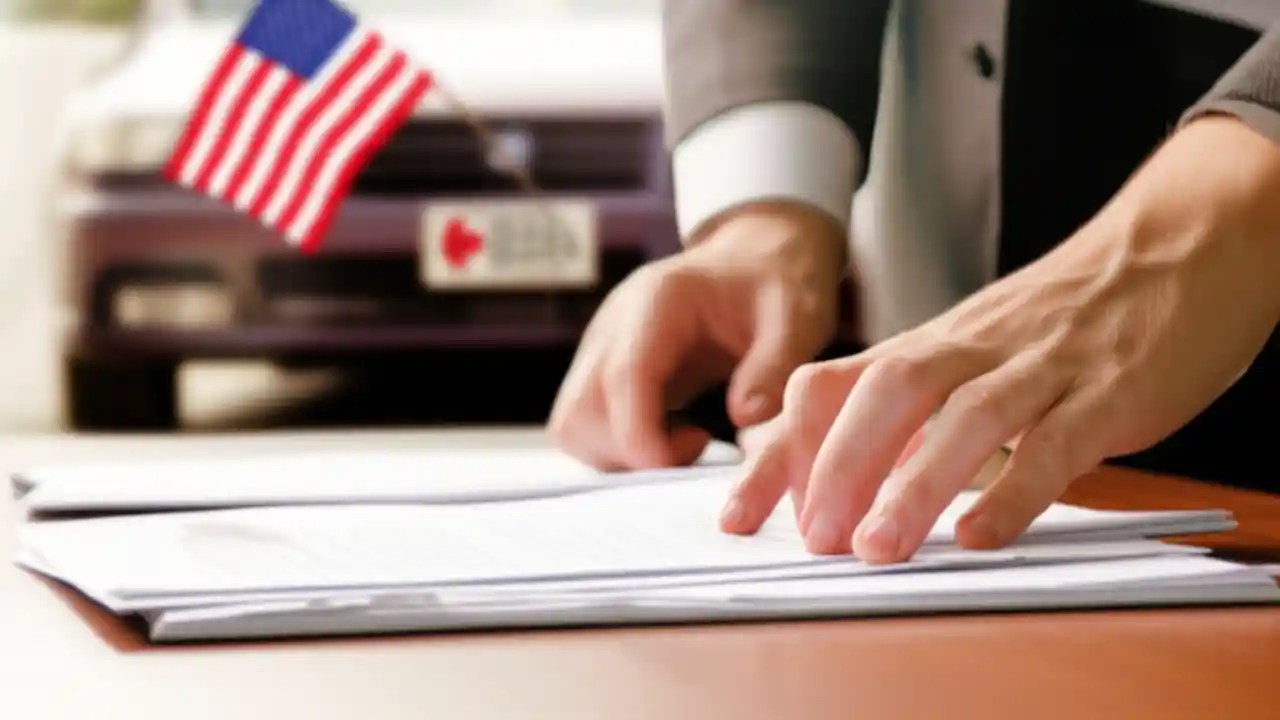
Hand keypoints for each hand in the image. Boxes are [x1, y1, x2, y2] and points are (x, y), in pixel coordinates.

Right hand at [550, 202, 846, 469]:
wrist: (753, 263)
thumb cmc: (775, 286)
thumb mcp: (796, 315)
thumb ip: (774, 363)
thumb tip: (743, 417)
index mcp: (656, 302)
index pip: (622, 378)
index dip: (642, 435)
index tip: (689, 457)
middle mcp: (612, 326)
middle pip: (581, 410)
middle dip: (631, 451)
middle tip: (697, 445)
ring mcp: (600, 351)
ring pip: (575, 426)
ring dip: (623, 455)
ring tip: (689, 441)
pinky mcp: (602, 374)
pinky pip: (588, 428)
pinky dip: (624, 449)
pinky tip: (675, 435)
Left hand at [722, 116, 1279, 561]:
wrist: (1176, 246)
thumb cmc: (1062, 314)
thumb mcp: (970, 348)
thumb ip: (911, 406)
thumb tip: (838, 476)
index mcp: (929, 344)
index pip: (830, 385)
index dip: (783, 449)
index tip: (744, 509)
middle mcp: (972, 350)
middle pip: (887, 393)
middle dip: (836, 466)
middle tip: (812, 538)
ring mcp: (1041, 367)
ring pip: (965, 418)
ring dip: (913, 485)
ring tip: (877, 548)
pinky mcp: (1108, 393)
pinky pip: (1057, 442)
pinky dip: (1016, 491)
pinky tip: (981, 534)